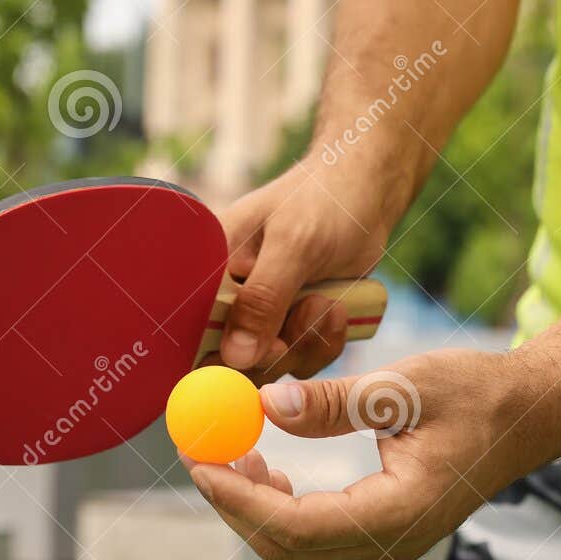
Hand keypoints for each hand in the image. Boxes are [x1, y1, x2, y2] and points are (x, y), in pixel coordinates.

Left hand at [186, 348, 532, 559]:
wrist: (528, 417)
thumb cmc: (476, 394)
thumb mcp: (404, 386)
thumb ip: (333, 402)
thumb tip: (265, 403)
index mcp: (398, 515)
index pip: (294, 527)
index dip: (238, 499)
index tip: (201, 462)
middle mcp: (389, 547)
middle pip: (285, 551)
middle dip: (234, 506)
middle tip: (201, 452)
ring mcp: (386, 549)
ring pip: (294, 557)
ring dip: (254, 515)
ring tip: (233, 455)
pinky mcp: (381, 539)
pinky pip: (314, 546)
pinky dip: (278, 516)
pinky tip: (269, 470)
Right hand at [218, 162, 395, 383]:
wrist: (368, 193)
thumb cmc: (325, 202)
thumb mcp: (294, 245)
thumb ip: (263, 299)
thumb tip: (235, 356)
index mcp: (211, 269)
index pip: (192, 329)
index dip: (217, 354)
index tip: (262, 351)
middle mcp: (230, 297)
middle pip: (230, 360)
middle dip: (273, 350)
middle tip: (305, 317)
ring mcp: (262, 315)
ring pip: (270, 364)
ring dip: (306, 342)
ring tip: (328, 301)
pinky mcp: (291, 326)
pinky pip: (301, 359)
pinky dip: (324, 342)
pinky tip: (338, 308)